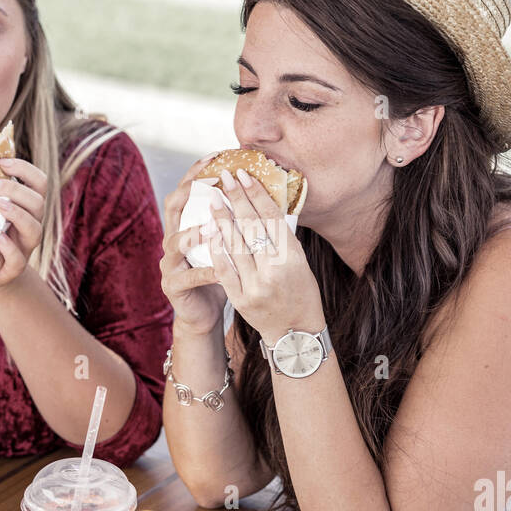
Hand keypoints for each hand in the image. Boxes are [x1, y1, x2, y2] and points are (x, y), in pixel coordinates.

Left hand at [0, 156, 47, 289]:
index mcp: (27, 206)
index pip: (39, 181)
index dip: (25, 169)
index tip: (0, 161)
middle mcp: (31, 223)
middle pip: (38, 202)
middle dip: (15, 189)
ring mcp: (25, 246)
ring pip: (34, 229)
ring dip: (16, 214)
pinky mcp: (13, 269)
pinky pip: (18, 260)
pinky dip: (8, 247)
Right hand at [159, 152, 227, 335]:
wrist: (204, 313)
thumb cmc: (222, 275)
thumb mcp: (230, 245)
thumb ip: (237, 222)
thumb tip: (264, 191)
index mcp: (186, 225)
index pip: (186, 190)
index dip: (197, 173)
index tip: (215, 158)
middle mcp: (172, 240)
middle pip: (173, 208)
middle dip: (190, 192)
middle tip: (211, 183)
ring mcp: (169, 264)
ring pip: (176, 242)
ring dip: (194, 232)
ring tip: (213, 226)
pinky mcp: (173, 286)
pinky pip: (189, 276)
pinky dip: (206, 271)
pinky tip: (222, 268)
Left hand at [204, 166, 322, 339]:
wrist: (296, 335)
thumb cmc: (301, 293)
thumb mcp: (300, 262)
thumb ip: (283, 238)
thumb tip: (263, 205)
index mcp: (293, 257)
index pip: (271, 218)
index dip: (256, 194)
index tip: (244, 175)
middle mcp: (275, 269)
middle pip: (251, 226)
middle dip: (236, 198)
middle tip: (224, 177)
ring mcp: (256, 285)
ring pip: (234, 245)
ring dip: (221, 219)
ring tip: (212, 199)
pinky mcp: (241, 299)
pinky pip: (224, 269)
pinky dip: (216, 248)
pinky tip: (209, 231)